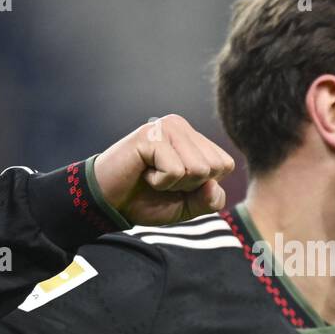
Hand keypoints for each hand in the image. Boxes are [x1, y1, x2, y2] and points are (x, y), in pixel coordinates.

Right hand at [93, 115, 236, 226]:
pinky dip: (160, 182)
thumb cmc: (147, 200)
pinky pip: (176, 171)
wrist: (109, 202)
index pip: (225, 165)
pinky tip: (143, 172)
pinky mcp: (151, 136)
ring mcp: (166, 127)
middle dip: (190, 185)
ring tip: (152, 175)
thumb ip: (210, 199)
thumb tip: (213, 184)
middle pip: (215, 167)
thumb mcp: (187, 207)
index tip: (176, 183)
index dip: (203, 186)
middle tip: (162, 179)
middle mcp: (182, 127)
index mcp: (194, 138)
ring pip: (199, 169)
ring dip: (174, 184)